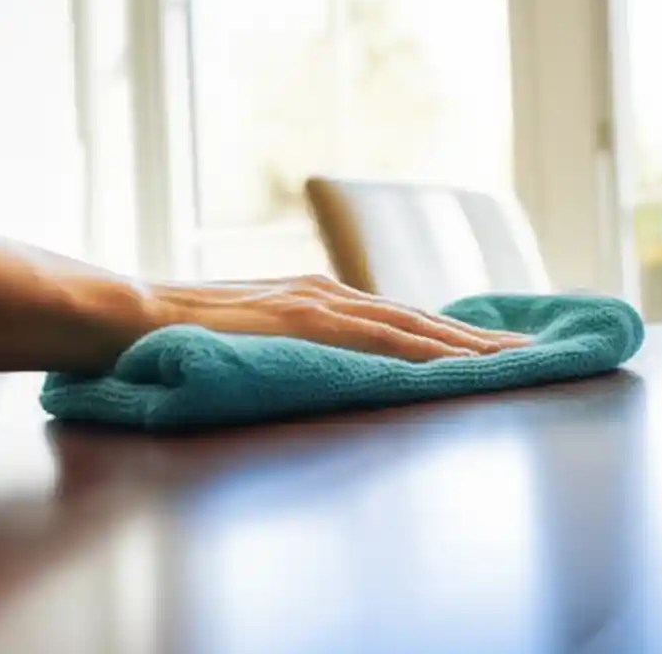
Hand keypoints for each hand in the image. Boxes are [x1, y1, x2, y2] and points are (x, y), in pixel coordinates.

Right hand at [145, 275, 531, 361]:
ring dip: (468, 345)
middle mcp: (327, 293)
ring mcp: (317, 304)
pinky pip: (378, 340)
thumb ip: (287, 346)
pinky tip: (461, 366)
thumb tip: (315, 369)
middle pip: (421, 319)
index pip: (400, 319)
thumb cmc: (178, 334)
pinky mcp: (304, 321)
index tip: (497, 351)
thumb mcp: (247, 336)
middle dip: (481, 339)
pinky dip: (425, 351)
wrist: (125, 314)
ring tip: (519, 360)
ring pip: (412, 326)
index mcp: (316, 297)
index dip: (452, 335)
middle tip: (536, 353)